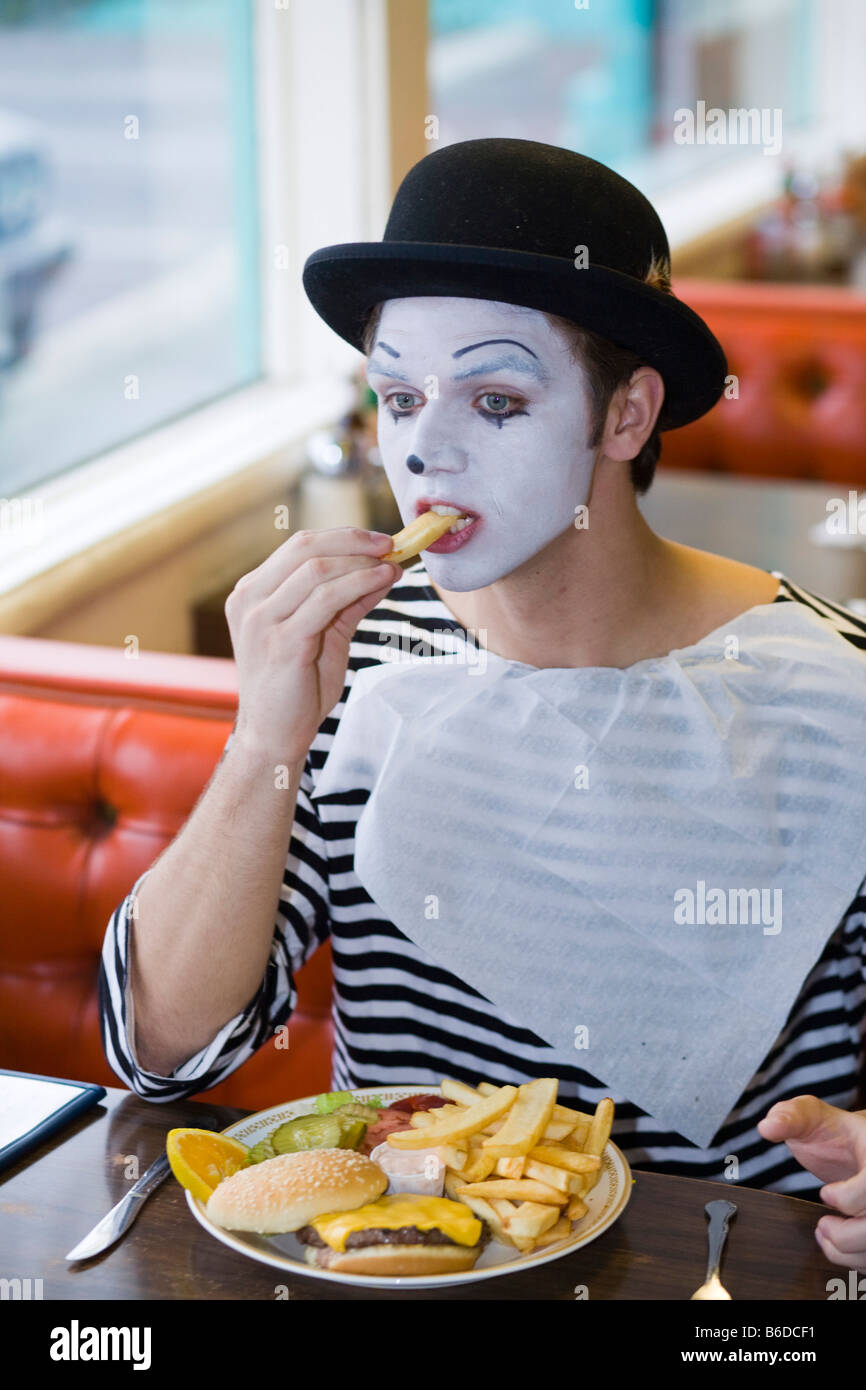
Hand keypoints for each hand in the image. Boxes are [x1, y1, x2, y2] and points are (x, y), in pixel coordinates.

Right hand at [224, 526, 399, 764]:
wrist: (275, 734)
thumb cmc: (297, 686)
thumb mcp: (325, 633)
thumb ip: (349, 600)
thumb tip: (385, 568)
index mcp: (252, 592)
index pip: (298, 546)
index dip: (342, 537)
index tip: (379, 541)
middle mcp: (249, 600)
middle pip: (304, 549)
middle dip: (352, 541)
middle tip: (389, 544)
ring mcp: (261, 621)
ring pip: (316, 571)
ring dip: (361, 564)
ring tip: (391, 566)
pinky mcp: (281, 642)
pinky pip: (325, 600)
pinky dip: (359, 585)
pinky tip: (382, 582)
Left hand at [757, 1095, 865, 1269]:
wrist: (853, 1147)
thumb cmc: (833, 1132)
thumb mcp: (810, 1115)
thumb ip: (789, 1116)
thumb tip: (768, 1127)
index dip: (850, 1197)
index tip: (825, 1194)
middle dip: (848, 1235)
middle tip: (823, 1225)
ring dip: (848, 1251)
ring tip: (824, 1233)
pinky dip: (852, 1259)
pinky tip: (834, 1243)